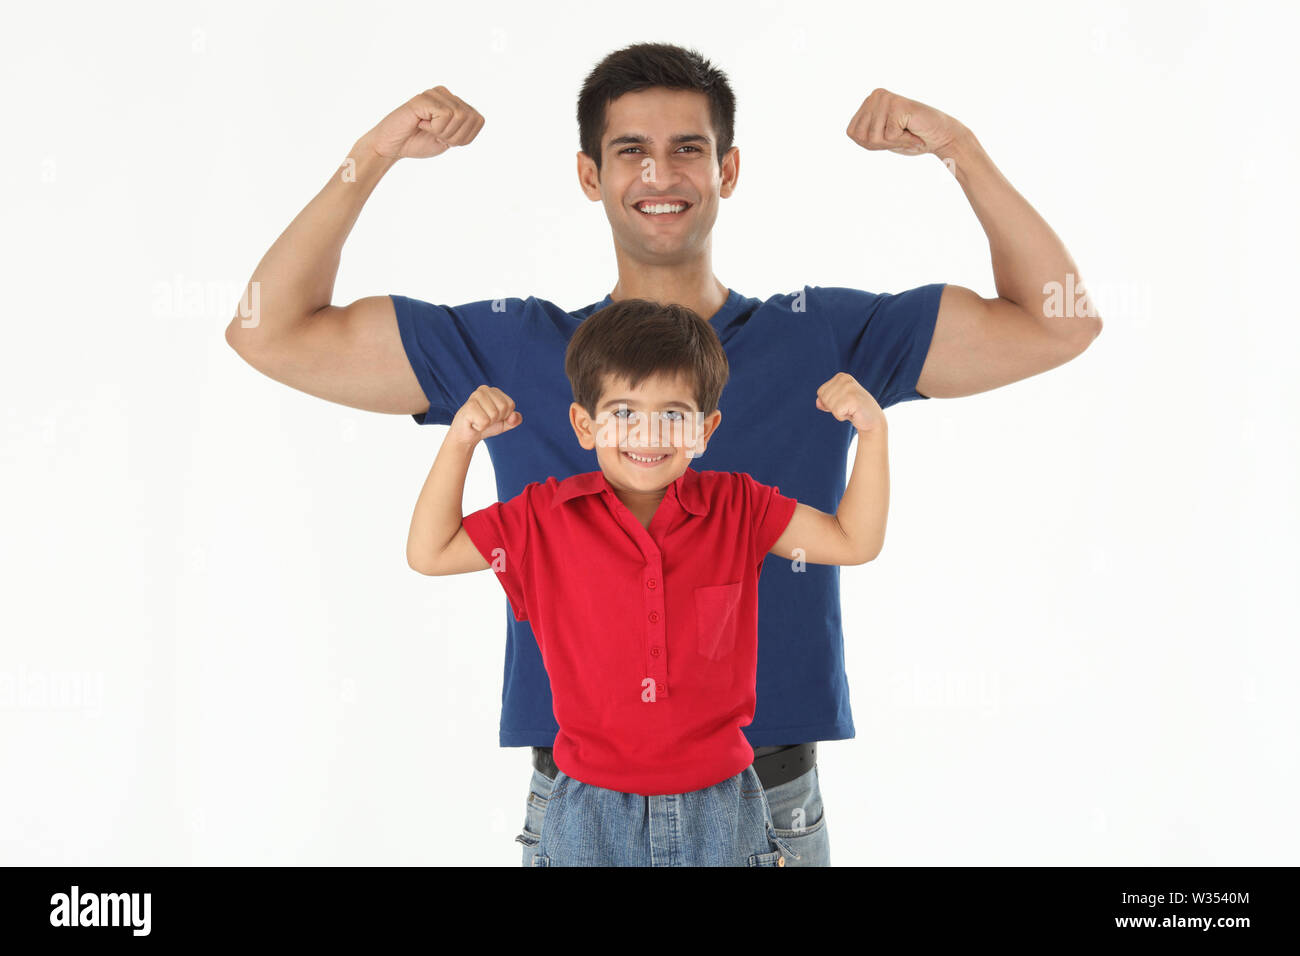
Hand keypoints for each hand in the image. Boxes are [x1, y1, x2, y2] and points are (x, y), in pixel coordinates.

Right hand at [365, 85, 484, 160]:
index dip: (464, 137)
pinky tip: (421, 124)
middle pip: (470, 118)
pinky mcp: (424, 97)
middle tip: (434, 134)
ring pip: (459, 116)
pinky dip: (435, 128)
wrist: (392, 146)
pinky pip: (446, 115)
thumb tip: (478, 117)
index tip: (445, 139)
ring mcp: (435, 93)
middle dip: (455, 136)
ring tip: (426, 128)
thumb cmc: (418, 142)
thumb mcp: (449, 140)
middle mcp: (446, 94)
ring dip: (443, 131)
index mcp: (454, 103)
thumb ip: (465, 130)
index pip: (478, 120)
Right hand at [451, 386, 521, 445]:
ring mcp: (475, 396)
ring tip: (478, 421)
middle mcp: (484, 389)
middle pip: (503, 408)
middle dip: (496, 419)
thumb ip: (515, 420)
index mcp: (494, 390)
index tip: (493, 417)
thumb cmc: (485, 426)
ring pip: (494, 415)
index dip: (504, 416)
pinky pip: (485, 422)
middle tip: (485, 419)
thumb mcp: (505, 423)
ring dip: (487, 424)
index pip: (510, 405)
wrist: (466, 436)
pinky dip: (480, 427)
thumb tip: (513, 416)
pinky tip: (472, 423)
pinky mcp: (469, 406)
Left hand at [815, 373, 884, 432]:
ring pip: (829, 405)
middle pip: (824, 398)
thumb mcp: (837, 402)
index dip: (828, 402)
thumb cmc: (854, 410)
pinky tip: (853, 413)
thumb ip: (825, 400)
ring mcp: (850, 388)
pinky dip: (842, 417)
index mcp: (841, 377)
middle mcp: (845, 379)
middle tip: (847, 408)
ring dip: (838, 413)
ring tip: (850, 410)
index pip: (820, 392)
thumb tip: (818, 403)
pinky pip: (836, 412)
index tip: (842, 403)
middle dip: (833, 408)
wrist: (873, 420)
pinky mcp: (852, 399)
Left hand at [845, 88, 963, 156]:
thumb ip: (863, 135)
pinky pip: (890, 136)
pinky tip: (913, 130)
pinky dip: (904, 140)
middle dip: (880, 144)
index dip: (869, 144)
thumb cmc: (911, 138)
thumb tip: (851, 132)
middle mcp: (875, 95)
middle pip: (861, 136)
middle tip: (899, 135)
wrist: (939, 136)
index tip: (888, 136)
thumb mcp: (880, 140)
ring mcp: (886, 98)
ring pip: (874, 137)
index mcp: (868, 102)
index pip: (852, 133)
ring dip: (893, 142)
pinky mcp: (897, 104)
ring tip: (906, 132)